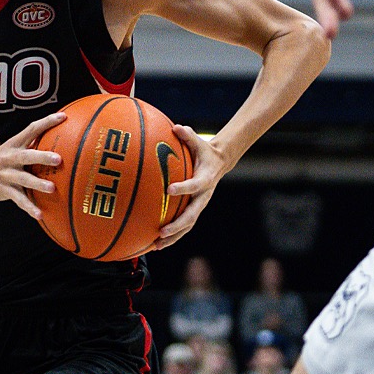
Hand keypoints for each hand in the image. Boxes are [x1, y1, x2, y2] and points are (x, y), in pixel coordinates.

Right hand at [0, 112, 64, 219]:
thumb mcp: (8, 151)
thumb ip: (28, 147)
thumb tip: (54, 141)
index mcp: (12, 144)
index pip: (31, 129)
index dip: (47, 122)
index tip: (64, 117)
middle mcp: (8, 157)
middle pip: (27, 155)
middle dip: (42, 156)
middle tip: (59, 159)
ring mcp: (5, 174)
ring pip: (23, 179)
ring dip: (38, 184)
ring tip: (52, 188)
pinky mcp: (3, 190)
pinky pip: (18, 199)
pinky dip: (29, 207)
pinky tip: (40, 214)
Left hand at [154, 124, 226, 250]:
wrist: (219, 163)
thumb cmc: (204, 151)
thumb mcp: (199, 141)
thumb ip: (188, 135)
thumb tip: (176, 126)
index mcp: (205, 180)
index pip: (195, 185)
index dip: (184, 188)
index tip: (169, 190)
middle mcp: (203, 197)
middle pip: (191, 216)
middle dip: (177, 226)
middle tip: (162, 232)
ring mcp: (199, 206)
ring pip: (187, 227)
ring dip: (172, 238)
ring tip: (156, 246)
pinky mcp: (193, 211)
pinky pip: (182, 226)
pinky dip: (170, 237)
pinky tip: (154, 244)